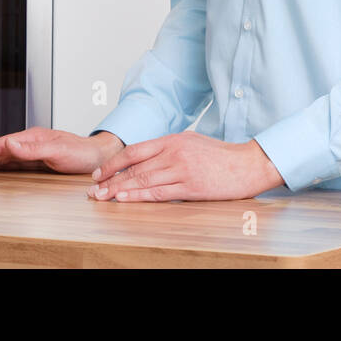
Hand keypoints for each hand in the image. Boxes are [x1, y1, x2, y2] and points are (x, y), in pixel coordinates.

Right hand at [0, 129, 124, 176]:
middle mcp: (27, 143)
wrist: (97, 158)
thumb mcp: (58, 150)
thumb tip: (9, 145)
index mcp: (30, 137)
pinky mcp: (33, 162)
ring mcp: (29, 152)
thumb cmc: (81, 153)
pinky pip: (7, 164)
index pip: (0, 146)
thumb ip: (33, 149)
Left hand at [86, 132, 284, 201]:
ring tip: (102, 198)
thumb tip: (146, 158)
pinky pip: (159, 193)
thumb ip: (169, 148)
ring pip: (142, 180)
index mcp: (172, 139)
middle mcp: (174, 152)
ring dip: (119, 190)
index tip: (99, 173)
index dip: (113, 163)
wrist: (247, 164)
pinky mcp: (191, 187)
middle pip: (134, 167)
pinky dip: (139, 197)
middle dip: (109, 179)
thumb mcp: (191, 142)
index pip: (134, 151)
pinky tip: (125, 200)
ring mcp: (182, 169)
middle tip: (93, 190)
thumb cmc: (221, 155)